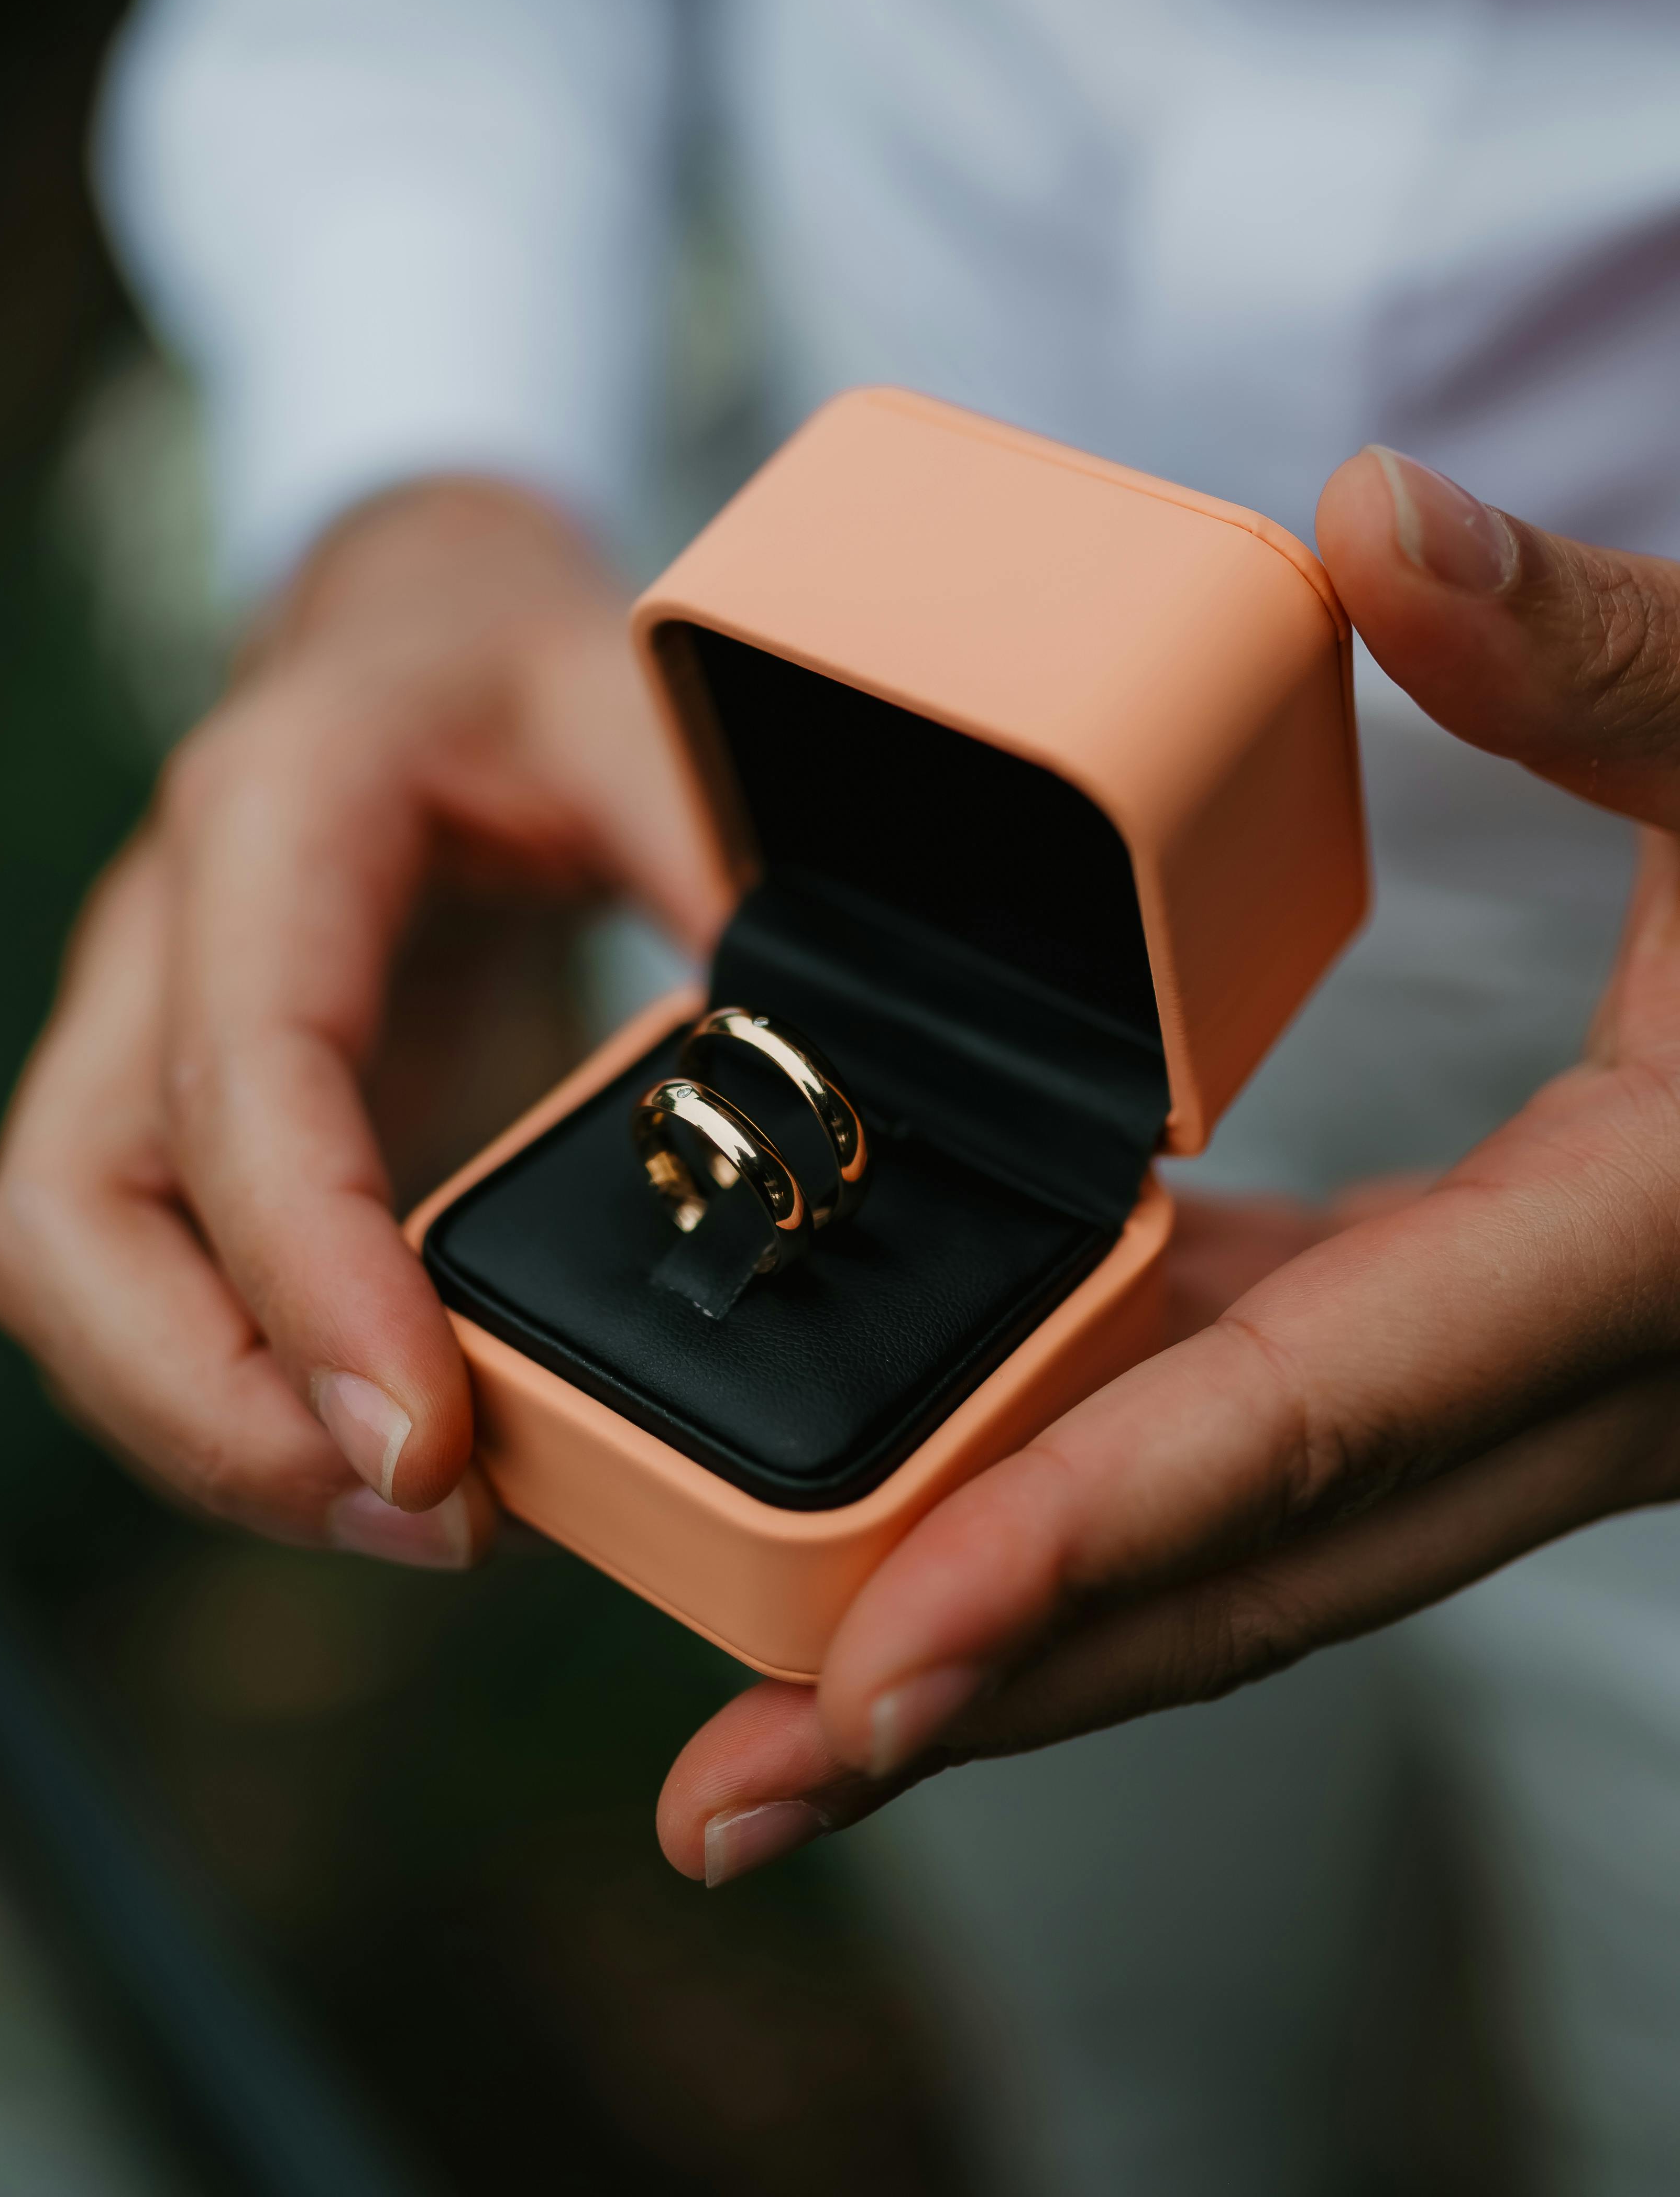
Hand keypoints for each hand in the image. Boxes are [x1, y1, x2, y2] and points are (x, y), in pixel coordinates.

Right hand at [0, 477, 722, 1566]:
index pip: (241, 1071)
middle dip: (215, 1405)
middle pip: (68, 1214)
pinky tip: (384, 1460)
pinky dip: (224, 1407)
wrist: (417, 638)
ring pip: (59, 1278)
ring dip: (207, 1431)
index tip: (430, 1442)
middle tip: (430, 1517)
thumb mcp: (644, 710)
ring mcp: (131, 1031)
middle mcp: (160, 927)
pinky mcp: (155, 1122)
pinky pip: (124, 1295)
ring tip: (423, 1521)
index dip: (313, 1272)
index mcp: (279, 809)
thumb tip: (812, 1072)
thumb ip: (715, 859)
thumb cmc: (526, 685)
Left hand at [660, 447, 1679, 1886]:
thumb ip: (1599, 649)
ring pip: (1255, 1540)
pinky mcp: (1492, 1329)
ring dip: (1025, 1621)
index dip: (1082, 1532)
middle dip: (986, 1684)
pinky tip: (954, 1487)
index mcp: (1645, 1246)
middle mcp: (1590, 1373)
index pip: (1318, 1420)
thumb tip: (1367, 525)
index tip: (870, 1655)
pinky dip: (1110, 1480)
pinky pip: (1279, 1434)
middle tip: (728, 1791)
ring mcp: (1544, 1379)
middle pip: (1248, 1564)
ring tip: (781, 1711)